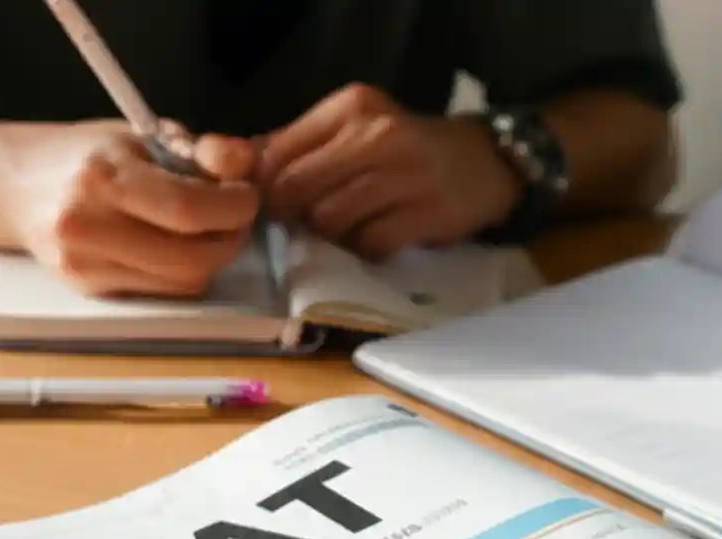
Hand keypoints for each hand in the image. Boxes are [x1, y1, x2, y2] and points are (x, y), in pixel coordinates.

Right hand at [0, 120, 259, 297]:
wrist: (13, 187)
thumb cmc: (81, 155)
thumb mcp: (138, 134)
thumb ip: (195, 150)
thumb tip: (243, 163)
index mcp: (102, 177)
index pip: (188, 210)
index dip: (233, 207)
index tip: (246, 195)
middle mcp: (89, 227)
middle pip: (193, 258)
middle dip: (231, 238)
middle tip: (236, 215)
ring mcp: (86, 265)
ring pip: (184, 282)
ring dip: (211, 258)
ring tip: (208, 229)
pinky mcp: (91, 289)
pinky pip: (162, 291)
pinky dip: (183, 270)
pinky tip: (175, 244)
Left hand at [258, 84, 522, 261]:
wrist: (483, 164)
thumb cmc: (404, 151)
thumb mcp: (353, 130)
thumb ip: (297, 146)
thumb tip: (238, 168)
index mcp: (350, 107)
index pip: (276, 152)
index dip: (263, 187)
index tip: (272, 203)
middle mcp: (377, 134)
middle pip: (295, 189)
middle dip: (292, 214)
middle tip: (305, 222)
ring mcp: (404, 174)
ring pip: (329, 220)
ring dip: (330, 235)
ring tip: (349, 227)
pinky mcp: (425, 213)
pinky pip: (368, 245)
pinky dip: (365, 250)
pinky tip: (378, 238)